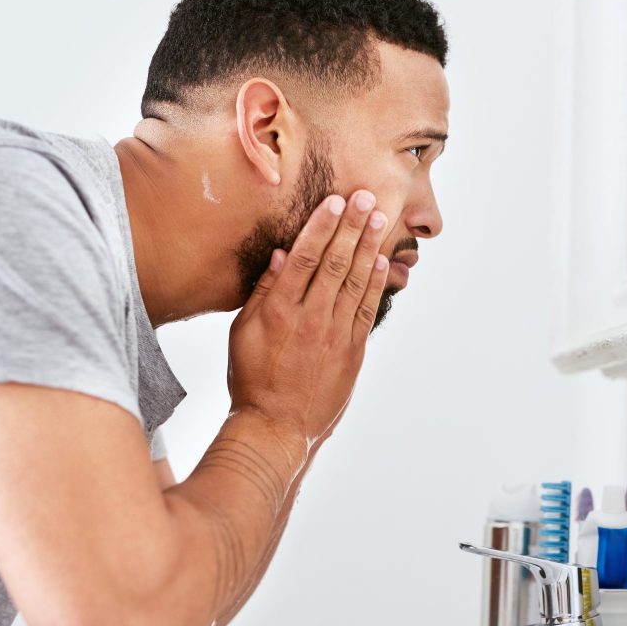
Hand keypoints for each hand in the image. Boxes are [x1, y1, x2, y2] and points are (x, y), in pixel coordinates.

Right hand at [227, 190, 389, 448]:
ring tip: (379, 219)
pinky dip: (375, 284)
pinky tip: (382, 261)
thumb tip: (283, 256)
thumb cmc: (253, 379)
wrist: (276, 427)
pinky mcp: (353, 352)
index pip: (304, 258)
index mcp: (279, 310)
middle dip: (352, 227)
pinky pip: (367, 310)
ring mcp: (334, 335)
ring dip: (369, 247)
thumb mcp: (244, 333)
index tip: (335, 202)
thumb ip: (264, 292)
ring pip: (355, 282)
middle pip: (334, 263)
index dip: (322, 227)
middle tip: (367, 198)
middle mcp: (310, 318)